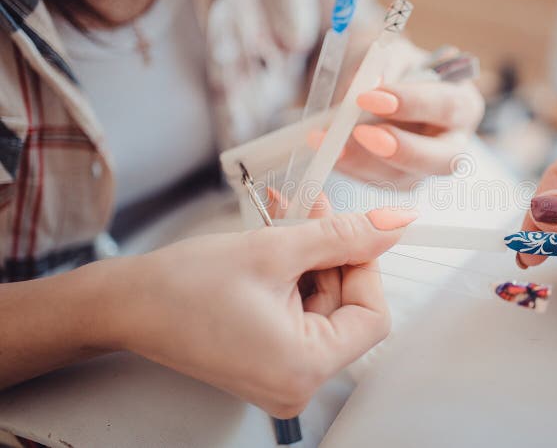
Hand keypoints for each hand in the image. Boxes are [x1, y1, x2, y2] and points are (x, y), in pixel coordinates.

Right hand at [107, 207, 416, 416]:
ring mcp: (282, 375)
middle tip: (319, 210)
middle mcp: (296, 383)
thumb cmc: (183, 287)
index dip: (367, 266)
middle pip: (348, 309)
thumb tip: (392, 225)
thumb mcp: (275, 250)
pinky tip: (281, 241)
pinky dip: (296, 275)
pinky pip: (300, 314)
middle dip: (335, 254)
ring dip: (313, 258)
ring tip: (293, 216)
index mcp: (304, 368)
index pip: (373, 316)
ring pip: (323, 305)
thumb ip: (342, 236)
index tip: (357, 230)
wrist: (125, 303)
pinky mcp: (268, 361)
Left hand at [332, 41, 484, 185]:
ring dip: (362, 160)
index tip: (369, 97)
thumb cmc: (396, 68)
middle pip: (443, 160)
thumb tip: (372, 83)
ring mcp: (425, 169)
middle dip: (401, 148)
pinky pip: (377, 183)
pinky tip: (327, 151)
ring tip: (328, 141)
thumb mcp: (393, 53)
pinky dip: (349, 167)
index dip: (412, 103)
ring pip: (404, 177)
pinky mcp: (399, 182)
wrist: (378, 86)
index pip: (447, 107)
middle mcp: (453, 143)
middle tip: (362, 133)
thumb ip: (386, 64)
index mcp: (463, 105)